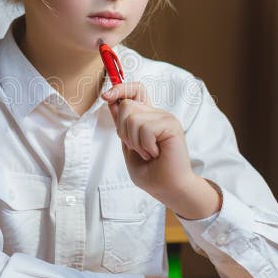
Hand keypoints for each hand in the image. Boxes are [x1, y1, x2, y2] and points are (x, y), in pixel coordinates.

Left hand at [101, 83, 219, 218]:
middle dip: (123, 130)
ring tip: (148, 153)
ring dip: (135, 142)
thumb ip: (122, 125)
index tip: (106, 97)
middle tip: (138, 149)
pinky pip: (145, 128)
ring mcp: (165, 118)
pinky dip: (145, 145)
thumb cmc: (151, 173)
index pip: (135, 91)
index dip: (120, 89)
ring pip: (133, 117)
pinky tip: (156, 153)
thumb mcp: (128, 146)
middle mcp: (157, 114)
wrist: (168, 189)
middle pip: (127, 105)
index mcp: (147, 117)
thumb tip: (111, 101)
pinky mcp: (171, 125)